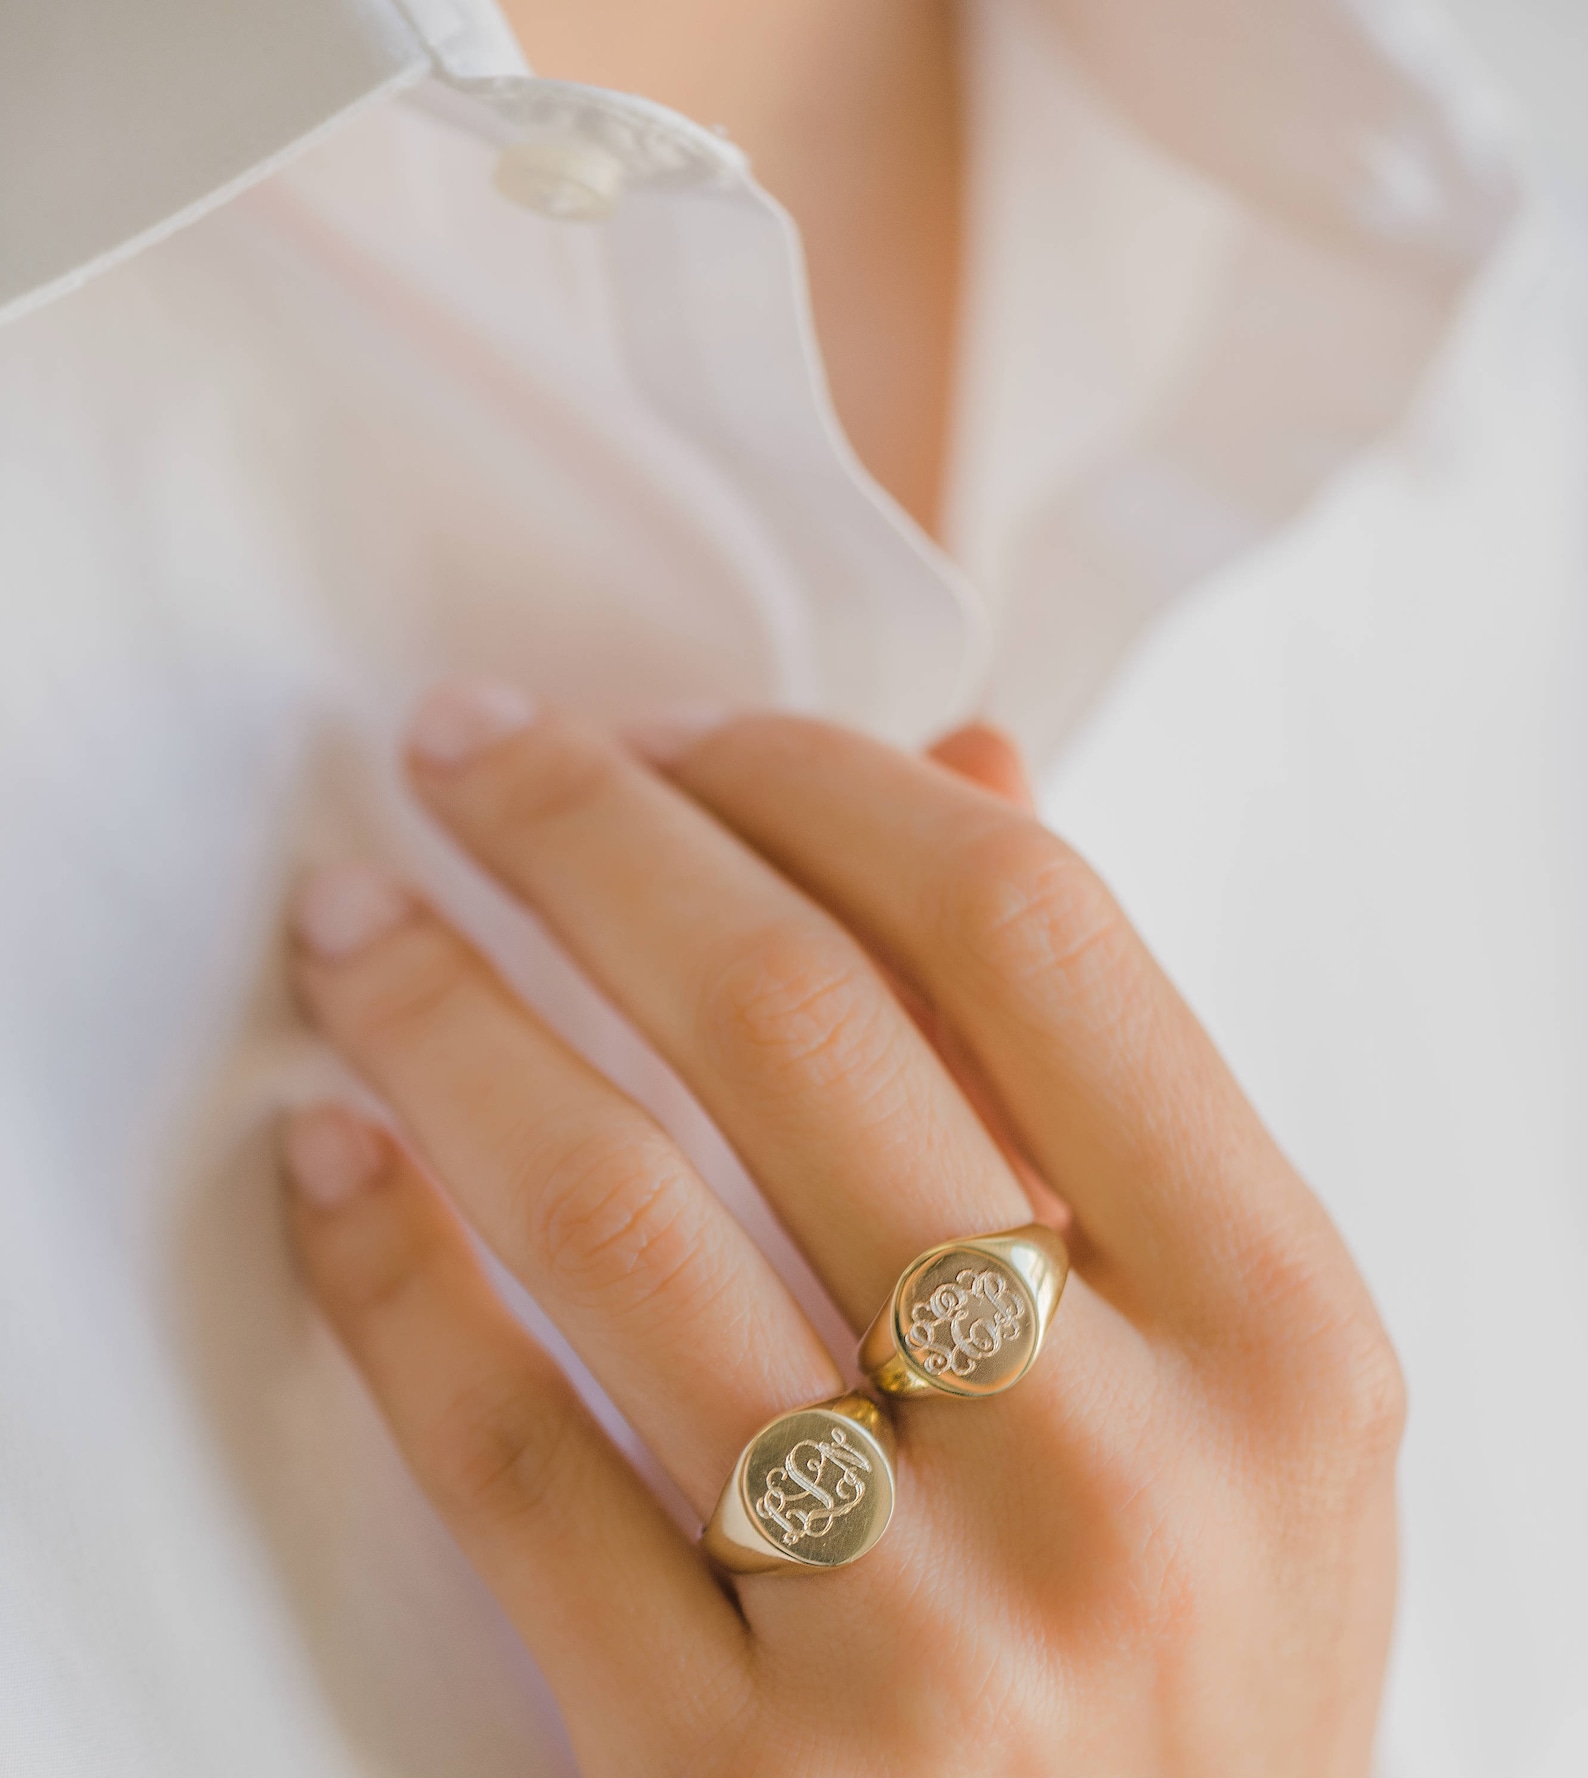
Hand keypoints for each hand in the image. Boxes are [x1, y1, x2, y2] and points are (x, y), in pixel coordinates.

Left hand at [282, 690, 1403, 1775]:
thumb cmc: (1198, 1643)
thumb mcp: (1237, 1370)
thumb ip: (1098, 1068)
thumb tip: (957, 765)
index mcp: (1279, 1329)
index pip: (1023, 934)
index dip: (815, 780)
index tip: (670, 730)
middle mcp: (1120, 1465)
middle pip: (792, 1025)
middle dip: (587, 834)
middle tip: (460, 750)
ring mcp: (924, 1636)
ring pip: (616, 1220)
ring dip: (443, 1022)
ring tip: (351, 925)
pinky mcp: (729, 1777)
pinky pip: (513, 1466)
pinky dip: (394, 1281)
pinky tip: (331, 1164)